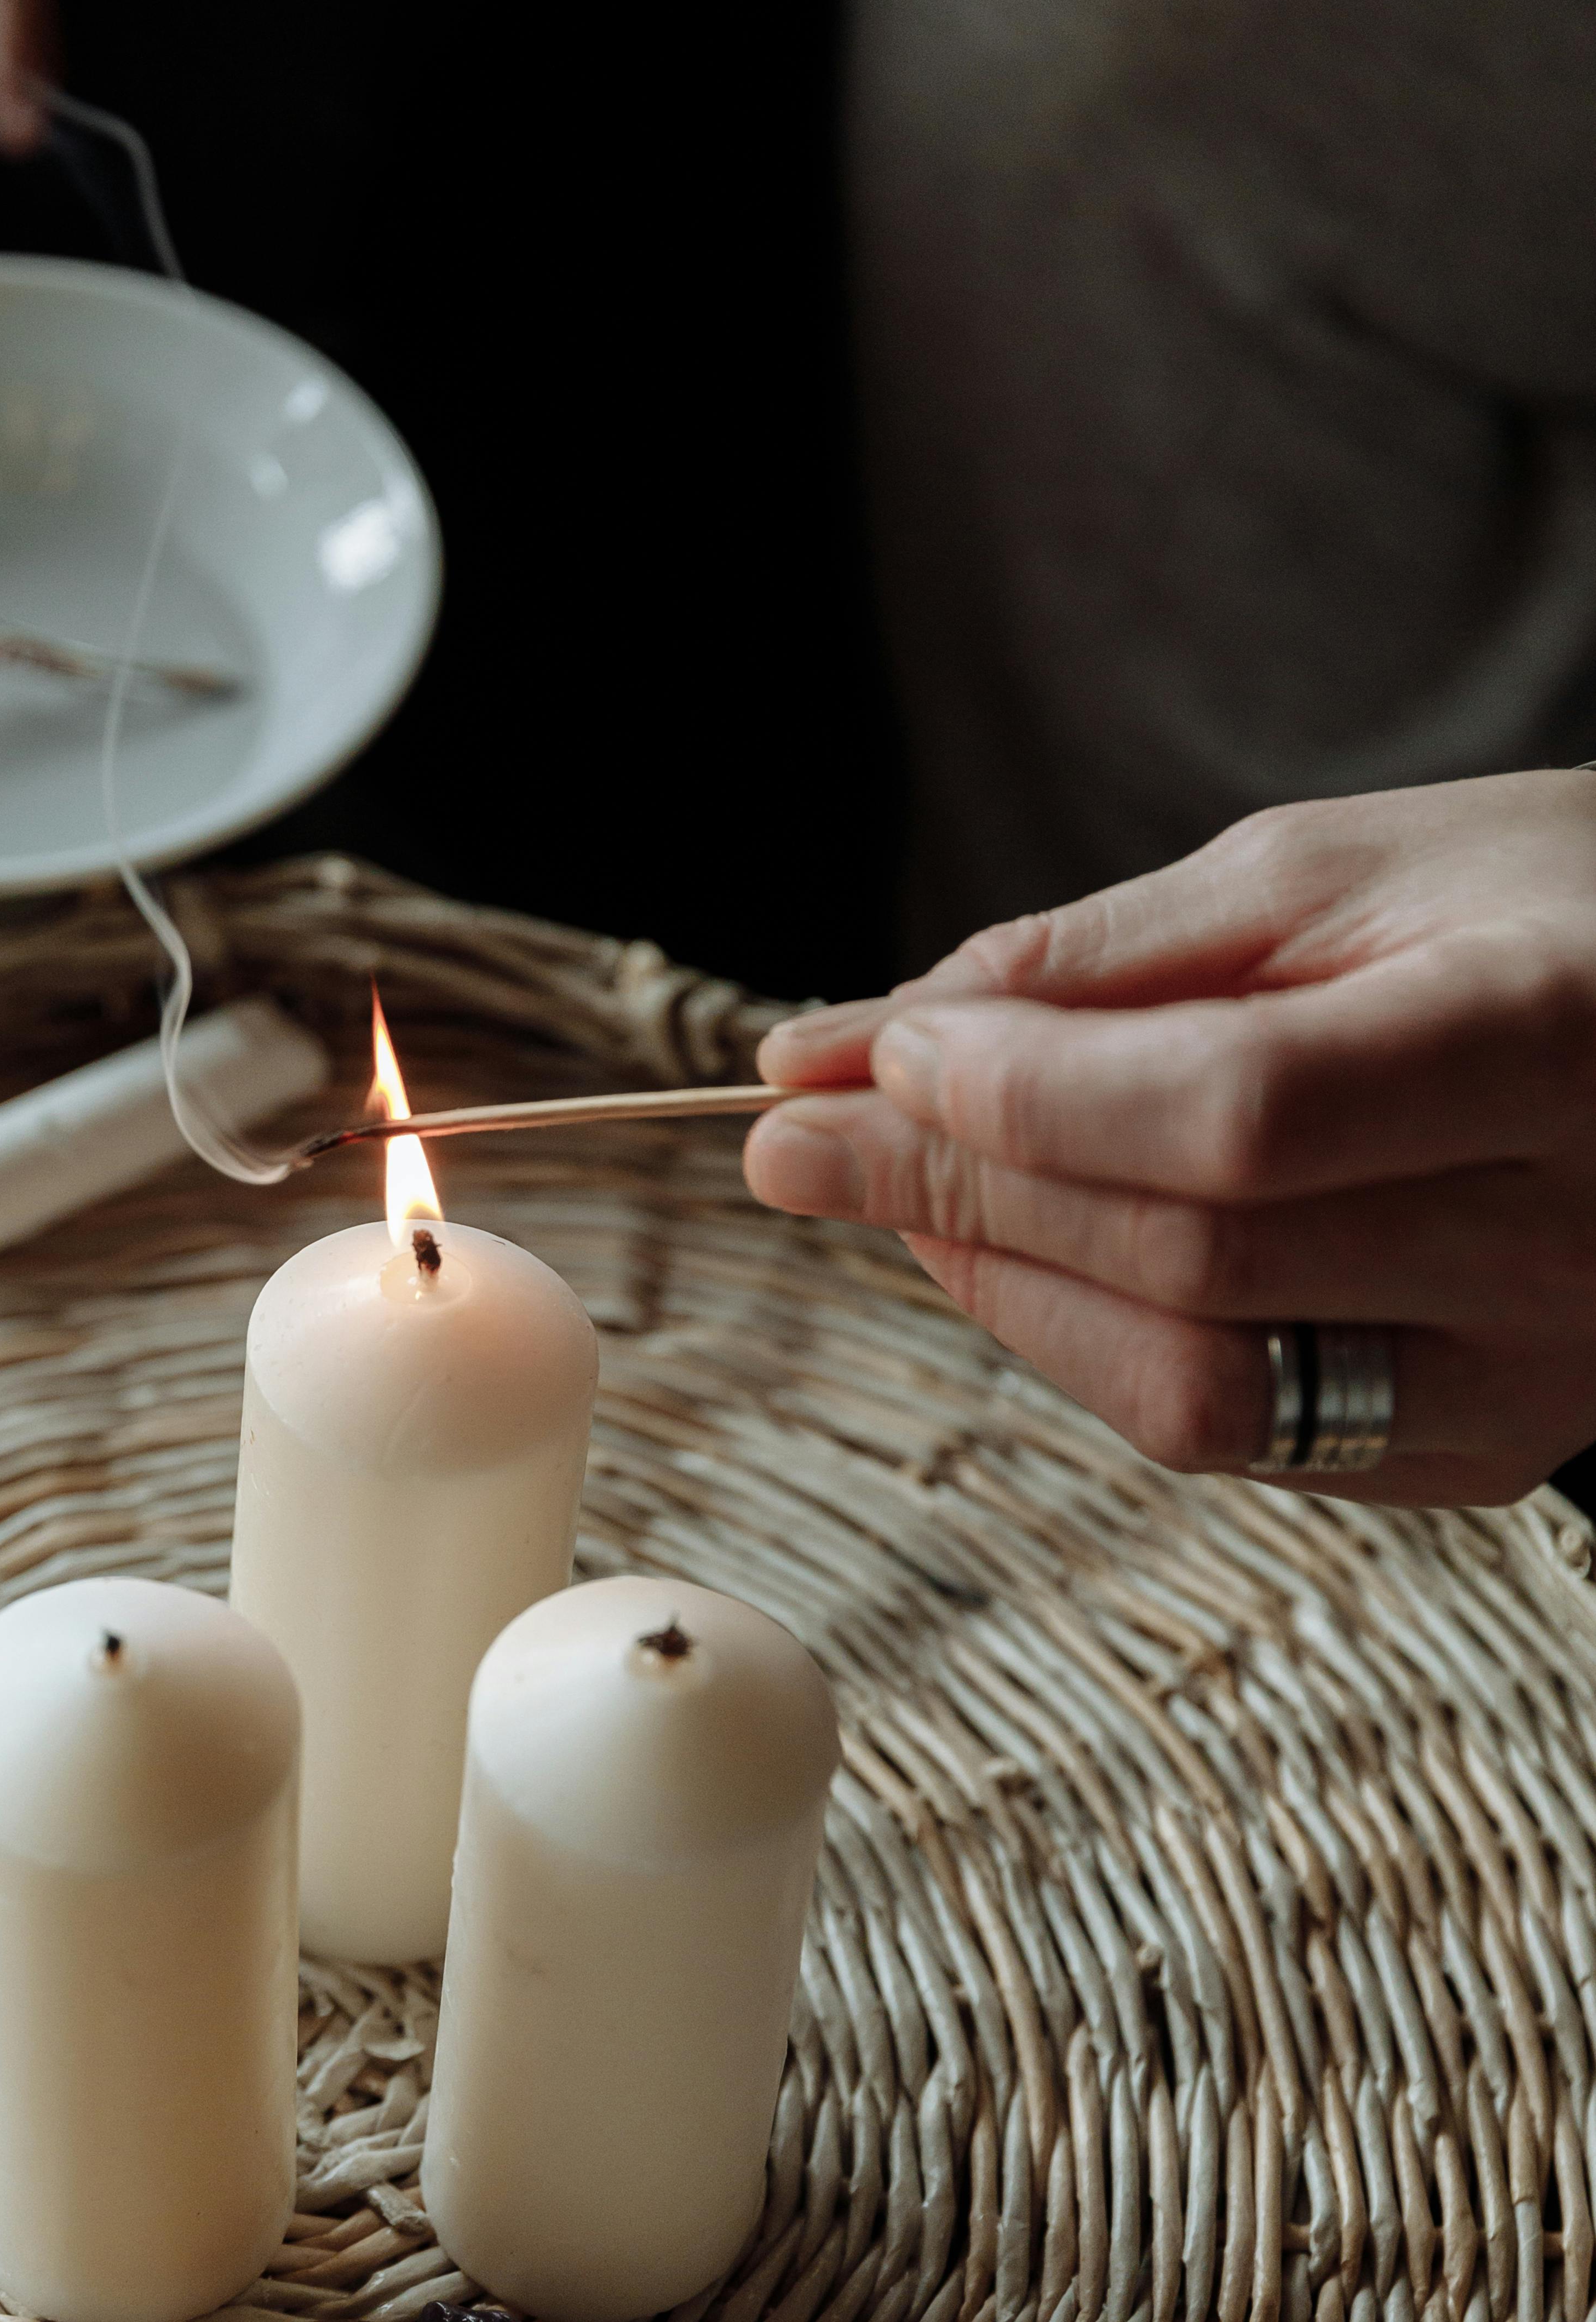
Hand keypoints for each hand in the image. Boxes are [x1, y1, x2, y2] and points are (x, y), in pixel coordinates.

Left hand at [743, 776, 1595, 1505]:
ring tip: (910, 1185)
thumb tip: (855, 1044)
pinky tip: (1039, 1247)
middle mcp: (1568, 1245)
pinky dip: (1096, 1341)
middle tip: (802, 1132)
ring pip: (1192, 1389)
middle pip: (1190, 1261)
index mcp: (1549, 1042)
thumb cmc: (1532, 906)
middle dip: (955, 1192)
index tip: (872, 1051)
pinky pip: (1237, 1431)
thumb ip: (1093, 964)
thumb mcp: (1328, 870)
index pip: (1234, 1119)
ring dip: (1002, 1285)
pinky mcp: (1484, 1451)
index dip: (1024, 1098)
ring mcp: (1534, 1376)